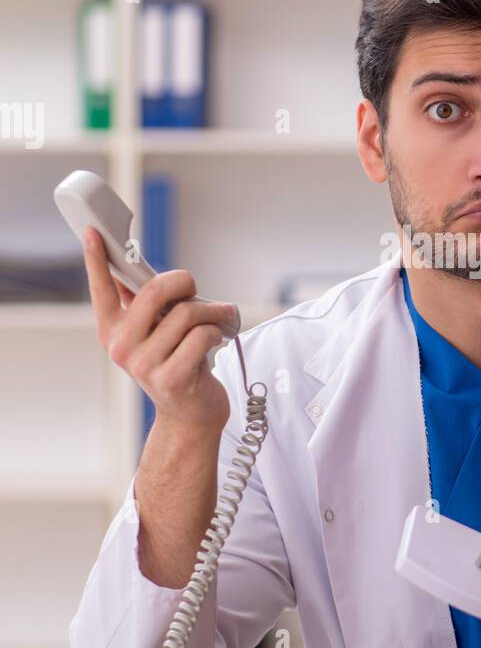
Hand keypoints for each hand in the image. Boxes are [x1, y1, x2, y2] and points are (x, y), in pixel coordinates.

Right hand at [82, 226, 231, 432]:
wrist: (191, 414)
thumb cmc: (176, 364)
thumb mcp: (155, 333)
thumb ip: (146, 306)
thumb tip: (140, 270)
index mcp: (112, 331)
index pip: (101, 290)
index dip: (96, 260)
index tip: (93, 232)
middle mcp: (122, 347)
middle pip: (153, 291)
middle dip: (182, 281)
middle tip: (193, 287)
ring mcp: (145, 365)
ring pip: (186, 313)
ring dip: (212, 310)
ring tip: (220, 316)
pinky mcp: (172, 378)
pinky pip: (202, 336)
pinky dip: (218, 332)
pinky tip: (217, 340)